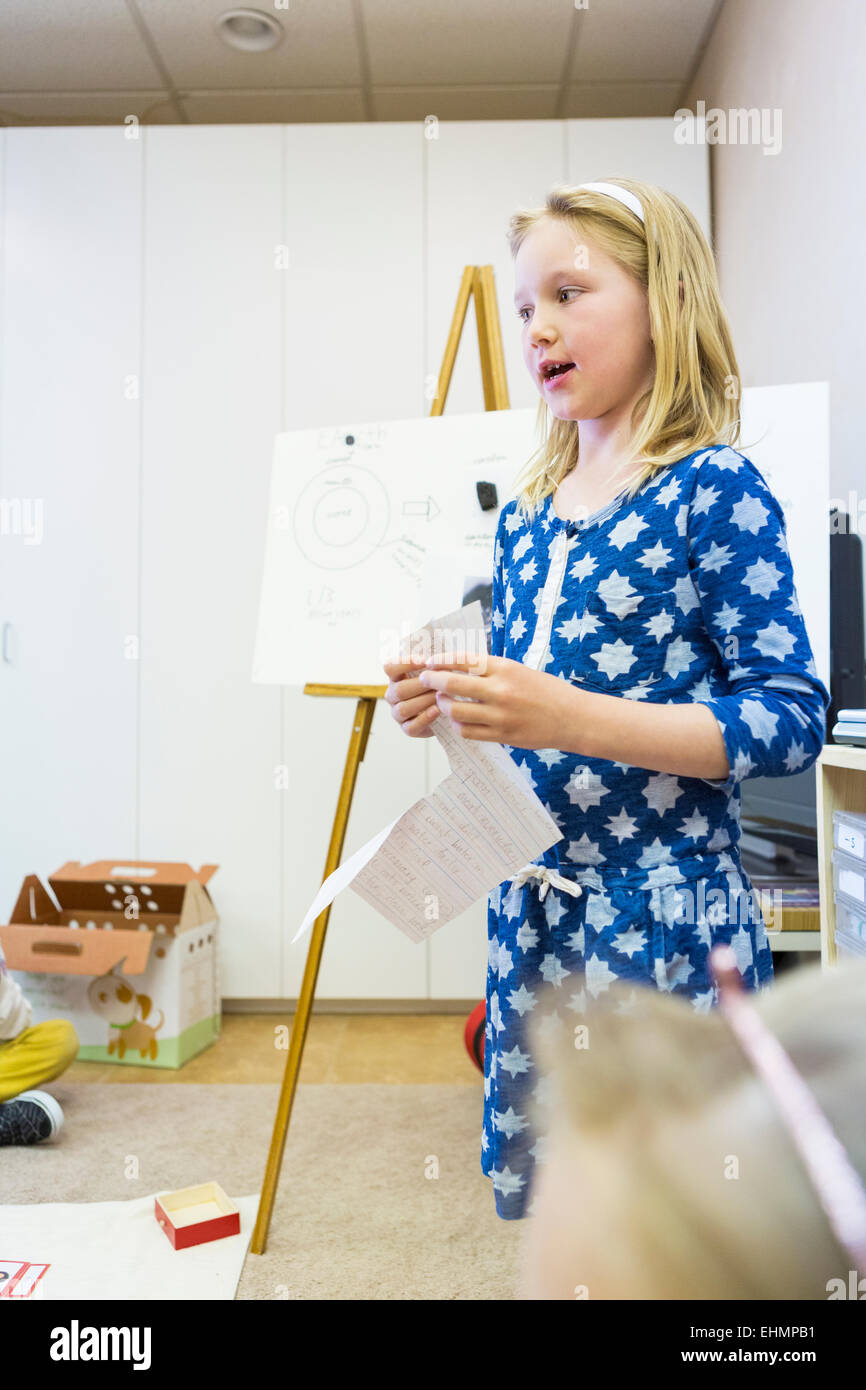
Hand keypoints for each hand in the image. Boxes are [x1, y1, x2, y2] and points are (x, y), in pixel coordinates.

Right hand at [383, 654, 440, 737]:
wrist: (448, 709)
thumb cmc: (440, 685)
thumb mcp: (435, 672)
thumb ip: (433, 664)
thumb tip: (441, 657)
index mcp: (396, 678)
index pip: (390, 667)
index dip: (404, 663)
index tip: (424, 660)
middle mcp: (393, 695)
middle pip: (399, 690)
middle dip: (420, 685)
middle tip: (438, 682)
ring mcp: (398, 713)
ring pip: (403, 709)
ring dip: (423, 701)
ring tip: (440, 696)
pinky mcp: (407, 728)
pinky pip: (411, 727)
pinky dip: (424, 718)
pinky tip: (437, 710)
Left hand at [417, 651, 576, 748]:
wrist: (573, 718)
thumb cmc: (547, 691)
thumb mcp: (520, 670)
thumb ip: (492, 670)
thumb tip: (459, 666)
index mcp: (505, 669)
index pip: (463, 660)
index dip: (441, 660)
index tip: (429, 662)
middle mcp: (501, 691)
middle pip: (452, 684)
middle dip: (432, 681)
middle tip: (424, 680)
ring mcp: (500, 716)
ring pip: (456, 711)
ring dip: (444, 706)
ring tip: (443, 702)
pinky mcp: (502, 736)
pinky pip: (468, 732)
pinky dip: (458, 725)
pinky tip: (459, 720)